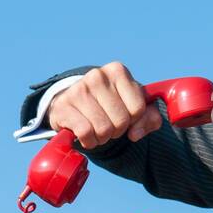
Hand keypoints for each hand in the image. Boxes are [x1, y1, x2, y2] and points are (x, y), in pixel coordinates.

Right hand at [47, 61, 162, 147]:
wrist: (73, 105)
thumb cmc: (109, 106)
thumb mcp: (134, 108)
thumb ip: (149, 118)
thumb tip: (135, 134)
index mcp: (118, 71)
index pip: (138, 108)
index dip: (133, 120)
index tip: (123, 115)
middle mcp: (97, 75)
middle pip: (121, 120)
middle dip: (117, 130)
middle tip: (108, 124)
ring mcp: (78, 89)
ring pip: (103, 128)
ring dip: (102, 137)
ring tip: (96, 129)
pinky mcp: (63, 106)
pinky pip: (85, 133)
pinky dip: (88, 141)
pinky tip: (85, 135)